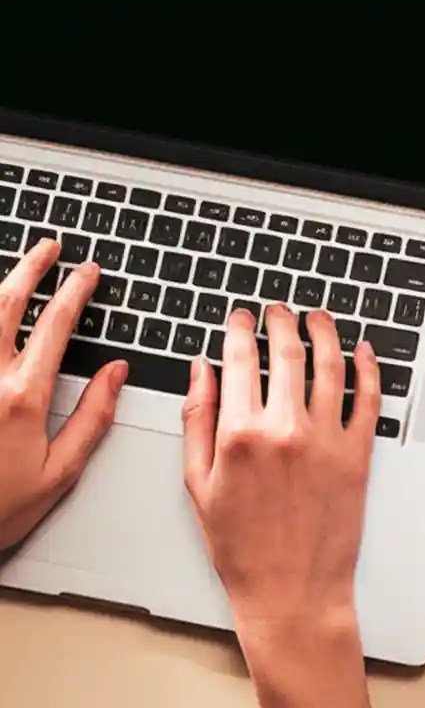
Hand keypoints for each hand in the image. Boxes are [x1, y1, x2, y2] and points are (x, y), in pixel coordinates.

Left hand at [0, 241, 126, 551]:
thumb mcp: (59, 473)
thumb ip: (91, 418)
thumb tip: (115, 374)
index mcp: (22, 397)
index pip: (54, 326)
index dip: (74, 292)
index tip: (87, 273)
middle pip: (7, 303)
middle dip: (31, 269)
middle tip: (47, 248)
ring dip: (0, 284)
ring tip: (15, 268)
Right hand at [182, 304, 378, 707]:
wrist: (291, 591)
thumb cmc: (242, 547)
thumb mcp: (198, 485)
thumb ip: (198, 421)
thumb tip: (201, 370)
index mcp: (240, 435)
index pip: (242, 360)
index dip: (241, 329)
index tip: (242, 317)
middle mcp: (286, 431)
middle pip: (288, 353)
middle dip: (283, 321)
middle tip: (280, 309)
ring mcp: (328, 441)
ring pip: (331, 366)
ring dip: (326, 333)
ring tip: (319, 318)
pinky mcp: (359, 455)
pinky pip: (369, 400)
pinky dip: (370, 369)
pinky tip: (364, 352)